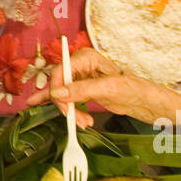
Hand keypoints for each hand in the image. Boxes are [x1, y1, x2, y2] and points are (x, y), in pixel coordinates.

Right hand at [26, 47, 141, 126]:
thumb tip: (59, 93)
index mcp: (86, 58)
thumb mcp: (108, 89)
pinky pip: (64, 97)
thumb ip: (82, 90)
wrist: (142, 100)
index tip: (62, 106)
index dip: (57, 89)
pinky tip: (38, 105)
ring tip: (82, 123)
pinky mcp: (81, 89)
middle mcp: (80, 65)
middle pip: (59, 84)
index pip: (61, 71)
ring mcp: (79, 77)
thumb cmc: (132, 89)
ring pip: (61, 93)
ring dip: (67, 110)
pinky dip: (59, 105)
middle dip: (64, 104)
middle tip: (74, 120)